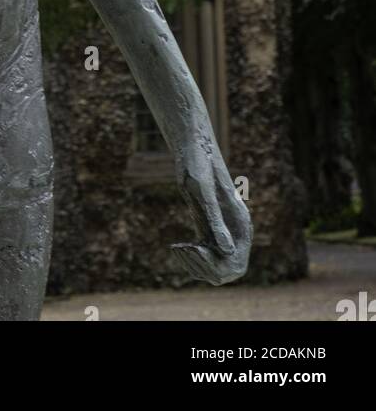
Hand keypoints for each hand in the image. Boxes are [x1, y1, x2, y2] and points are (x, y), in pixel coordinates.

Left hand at [172, 139, 252, 284]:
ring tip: (179, 250)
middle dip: (207, 269)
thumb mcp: (204, 193)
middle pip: (227, 269)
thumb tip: (227, 252)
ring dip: (197, 265)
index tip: (197, 253)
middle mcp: (233, 229)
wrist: (192, 149)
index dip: (219, 268)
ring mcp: (220, 228)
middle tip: (185, 252)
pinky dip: (191, 257)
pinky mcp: (206, 225)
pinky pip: (204, 253)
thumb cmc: (199, 165)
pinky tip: (177, 247)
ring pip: (214, 264)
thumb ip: (216, 221)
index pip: (237, 262)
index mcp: (240, 223)